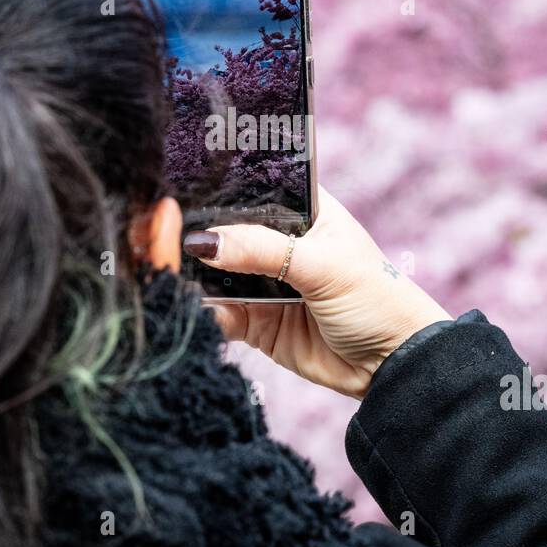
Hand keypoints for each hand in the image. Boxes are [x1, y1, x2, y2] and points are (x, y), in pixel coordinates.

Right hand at [184, 187, 451, 398]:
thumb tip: (203, 242)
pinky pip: (216, 312)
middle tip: (154, 228)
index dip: (216, 185)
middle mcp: (277, 241)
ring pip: (214, 272)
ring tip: (159, 266)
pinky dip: (200, 311)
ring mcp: (263, 282)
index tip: (173, 180)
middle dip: (194, 233)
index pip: (252, 187)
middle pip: (224, 230)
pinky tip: (181, 304)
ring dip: (191, 273)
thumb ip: (261, 250)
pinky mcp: (254, 321)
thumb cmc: (376, 298)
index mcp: (302, 210)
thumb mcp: (322, 265)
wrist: (393, 366)